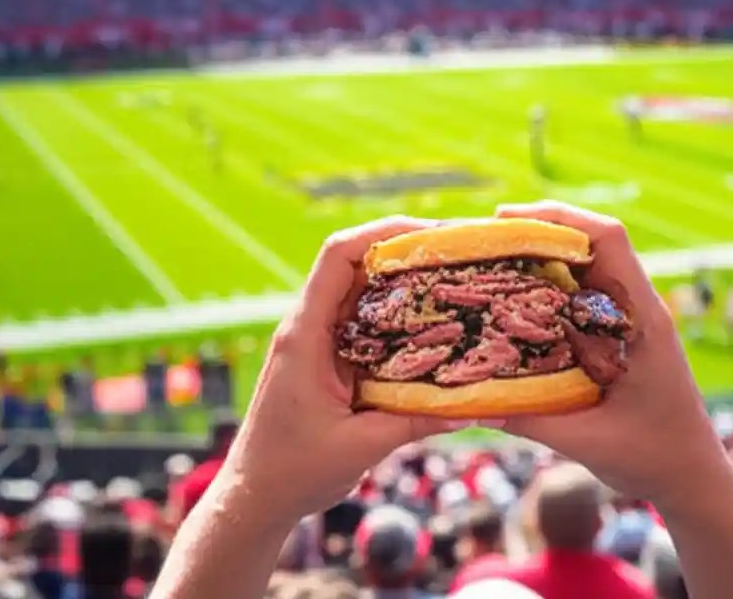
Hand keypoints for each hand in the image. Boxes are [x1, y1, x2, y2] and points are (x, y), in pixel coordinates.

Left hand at [225, 216, 459, 518]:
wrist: (254, 500)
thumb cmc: (292, 473)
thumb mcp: (362, 446)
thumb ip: (418, 421)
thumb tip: (478, 407)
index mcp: (305, 335)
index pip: (339, 257)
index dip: (383, 232)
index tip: (432, 233)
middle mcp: (307, 329)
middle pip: (355, 266)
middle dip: (406, 253)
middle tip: (459, 257)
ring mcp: (314, 344)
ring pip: (361, 295)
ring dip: (404, 286)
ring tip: (454, 284)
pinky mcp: (325, 363)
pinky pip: (363, 326)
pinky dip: (396, 320)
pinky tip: (432, 330)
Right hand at [495, 201, 723, 504]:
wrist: (694, 478)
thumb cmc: (654, 458)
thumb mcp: (589, 442)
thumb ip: (532, 420)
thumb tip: (472, 402)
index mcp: (644, 319)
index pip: (609, 241)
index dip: (560, 218)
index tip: (508, 219)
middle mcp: (640, 310)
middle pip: (593, 244)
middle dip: (539, 232)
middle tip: (485, 241)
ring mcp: (633, 322)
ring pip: (588, 269)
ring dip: (543, 259)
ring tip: (492, 265)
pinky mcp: (624, 338)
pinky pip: (585, 298)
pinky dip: (551, 290)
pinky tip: (516, 305)